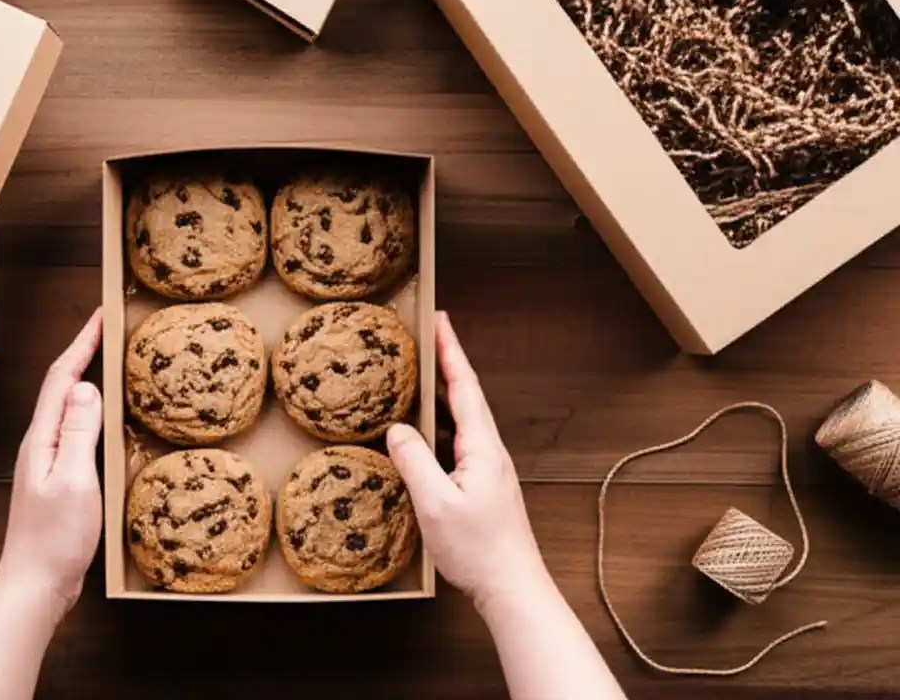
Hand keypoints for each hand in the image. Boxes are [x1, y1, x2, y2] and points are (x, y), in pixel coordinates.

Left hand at [0, 309, 103, 613]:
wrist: (34, 587)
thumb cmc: (53, 541)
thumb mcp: (74, 480)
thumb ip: (79, 432)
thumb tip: (86, 387)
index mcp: (41, 438)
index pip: (62, 377)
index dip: (83, 342)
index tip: (103, 313)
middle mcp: (39, 445)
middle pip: (62, 386)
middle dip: (85, 352)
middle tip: (112, 328)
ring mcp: (46, 463)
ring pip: (68, 409)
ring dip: (88, 380)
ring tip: (113, 362)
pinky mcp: (57, 481)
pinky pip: (76, 433)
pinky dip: (93, 414)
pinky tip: (107, 421)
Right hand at [386, 311, 546, 611]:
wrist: (513, 588)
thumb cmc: (479, 550)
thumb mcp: (436, 504)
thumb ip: (415, 462)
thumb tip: (397, 430)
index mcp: (482, 447)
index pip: (464, 386)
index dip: (450, 351)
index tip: (440, 320)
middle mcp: (489, 452)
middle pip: (466, 396)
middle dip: (446, 363)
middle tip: (426, 337)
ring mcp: (488, 470)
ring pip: (463, 421)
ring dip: (443, 394)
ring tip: (420, 376)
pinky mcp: (482, 488)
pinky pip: (458, 443)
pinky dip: (441, 426)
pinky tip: (424, 434)